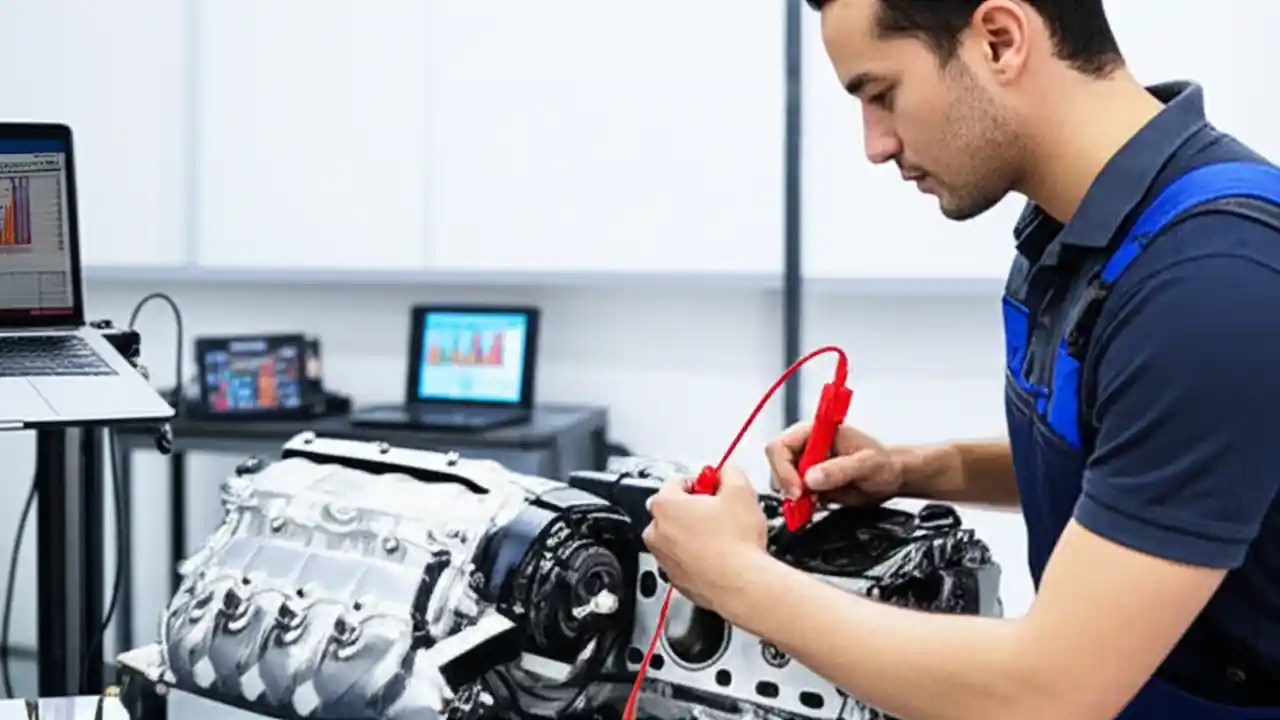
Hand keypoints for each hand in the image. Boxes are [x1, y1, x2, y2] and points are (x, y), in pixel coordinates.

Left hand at [641, 466, 767, 611]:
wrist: (741, 585)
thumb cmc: (737, 544)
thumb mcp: (741, 491)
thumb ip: (729, 472)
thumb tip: (727, 472)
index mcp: (666, 506)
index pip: (676, 481)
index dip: (699, 482)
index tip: (713, 488)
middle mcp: (657, 533)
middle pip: (671, 510)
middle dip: (692, 508)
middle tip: (718, 512)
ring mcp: (664, 558)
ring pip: (675, 537)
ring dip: (692, 533)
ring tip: (720, 536)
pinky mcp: (675, 579)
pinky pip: (682, 560)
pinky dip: (695, 556)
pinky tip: (718, 556)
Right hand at [765, 422, 903, 506]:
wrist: (891, 478)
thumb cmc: (883, 463)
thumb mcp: (867, 464)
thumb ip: (840, 469)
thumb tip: (810, 478)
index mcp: (816, 432)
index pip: (781, 446)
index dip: (783, 468)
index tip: (798, 489)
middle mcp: (806, 447)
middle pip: (776, 464)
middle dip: (786, 485)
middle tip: (804, 501)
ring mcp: (806, 466)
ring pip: (781, 482)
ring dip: (792, 497)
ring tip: (814, 503)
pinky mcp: (809, 484)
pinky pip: (792, 496)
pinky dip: (798, 506)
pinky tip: (815, 507)